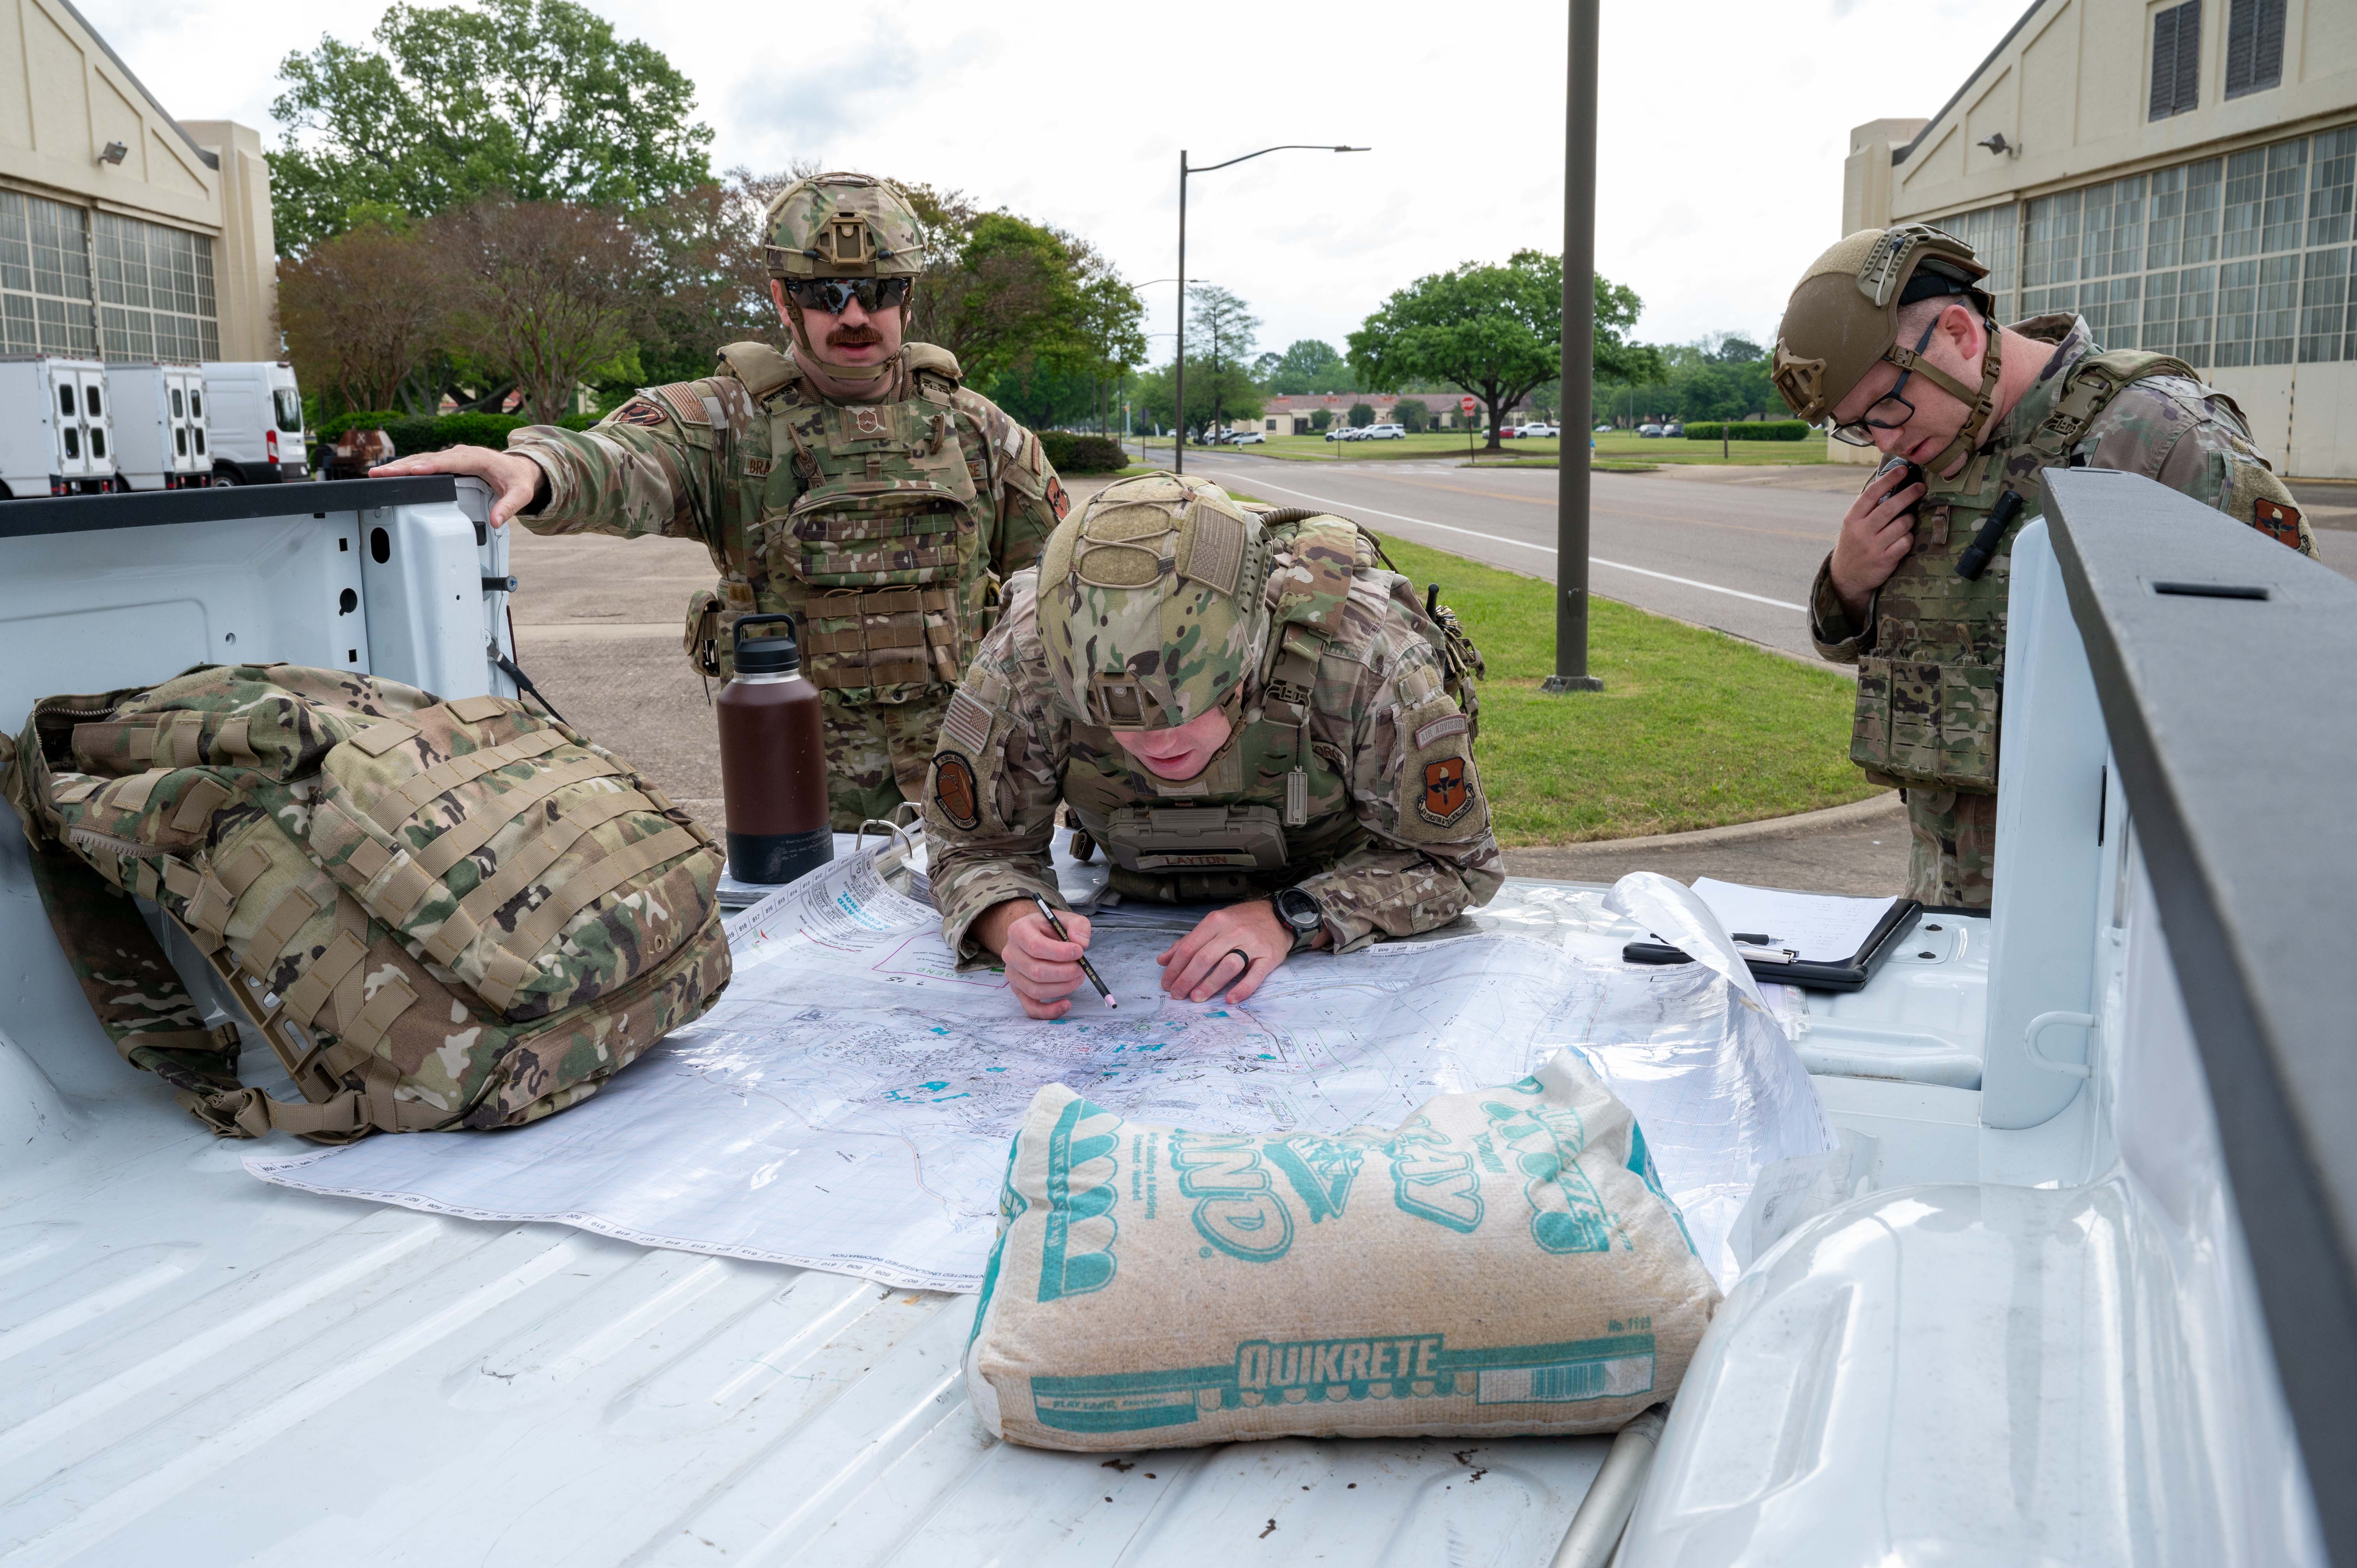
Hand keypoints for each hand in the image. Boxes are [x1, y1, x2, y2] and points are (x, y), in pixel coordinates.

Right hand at [369, 445, 544, 528]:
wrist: (520, 468)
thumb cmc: (518, 479)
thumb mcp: (520, 494)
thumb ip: (509, 506)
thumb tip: (497, 521)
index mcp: (477, 457)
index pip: (450, 461)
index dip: (431, 466)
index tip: (414, 471)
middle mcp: (461, 454)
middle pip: (429, 459)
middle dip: (404, 466)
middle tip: (381, 473)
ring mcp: (452, 457)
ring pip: (422, 460)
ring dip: (400, 467)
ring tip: (377, 474)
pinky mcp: (446, 463)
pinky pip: (424, 464)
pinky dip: (407, 469)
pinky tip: (390, 475)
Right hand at [975, 899, 1095, 1020]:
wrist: (1035, 936)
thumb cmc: (1051, 928)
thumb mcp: (1066, 918)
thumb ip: (1078, 925)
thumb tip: (1081, 943)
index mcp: (1018, 931)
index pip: (1035, 946)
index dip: (1060, 953)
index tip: (1079, 952)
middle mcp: (1010, 954)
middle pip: (1036, 971)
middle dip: (1065, 972)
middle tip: (1081, 968)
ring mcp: (1013, 974)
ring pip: (1035, 990)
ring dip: (1062, 988)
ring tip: (1078, 978)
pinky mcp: (1019, 990)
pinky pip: (1030, 1007)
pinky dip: (1049, 1011)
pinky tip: (1066, 1004)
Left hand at [1157, 898, 1302, 1004]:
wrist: (1278, 915)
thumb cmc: (1242, 922)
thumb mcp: (1213, 924)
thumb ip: (1188, 942)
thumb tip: (1162, 960)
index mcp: (1215, 922)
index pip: (1189, 947)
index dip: (1175, 967)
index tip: (1166, 983)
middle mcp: (1232, 931)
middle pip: (1204, 957)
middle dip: (1187, 979)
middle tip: (1177, 995)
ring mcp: (1252, 944)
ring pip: (1227, 965)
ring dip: (1209, 984)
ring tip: (1196, 998)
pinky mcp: (1268, 957)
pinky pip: (1255, 976)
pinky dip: (1242, 989)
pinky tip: (1229, 999)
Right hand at [1828, 462, 1924, 626]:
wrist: (1846, 576)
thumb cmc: (1855, 543)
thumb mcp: (1853, 524)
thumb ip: (1868, 508)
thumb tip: (1892, 484)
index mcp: (1852, 518)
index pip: (1871, 494)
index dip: (1888, 480)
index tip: (1902, 469)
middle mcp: (1861, 531)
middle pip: (1890, 507)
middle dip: (1908, 494)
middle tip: (1920, 487)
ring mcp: (1873, 547)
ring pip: (1901, 525)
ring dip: (1909, 519)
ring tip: (1908, 519)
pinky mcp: (1885, 560)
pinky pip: (1905, 542)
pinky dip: (1908, 538)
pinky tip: (1904, 538)